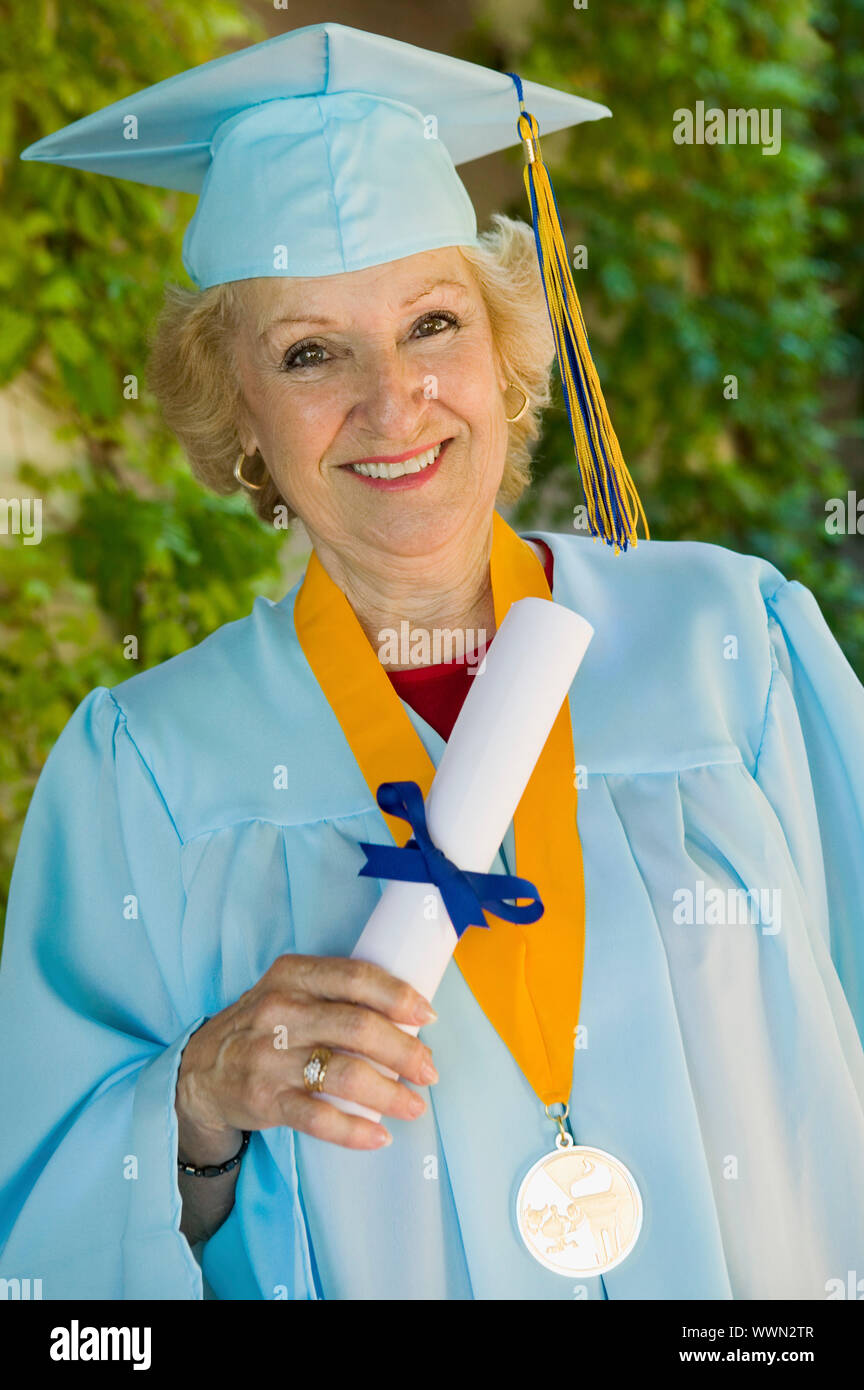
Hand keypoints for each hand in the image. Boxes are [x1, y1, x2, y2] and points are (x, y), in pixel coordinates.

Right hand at [175, 954, 438, 1156]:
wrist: (201, 1069)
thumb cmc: (265, 1026)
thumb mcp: (290, 991)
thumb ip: (336, 994)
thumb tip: (408, 1016)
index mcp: (293, 975)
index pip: (355, 977)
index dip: (398, 996)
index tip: (427, 1015)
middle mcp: (280, 1011)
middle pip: (357, 1027)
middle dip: (404, 1051)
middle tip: (429, 1070)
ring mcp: (270, 1057)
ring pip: (343, 1074)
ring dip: (389, 1093)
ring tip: (414, 1105)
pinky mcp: (264, 1099)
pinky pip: (317, 1118)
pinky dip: (353, 1130)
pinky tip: (379, 1136)